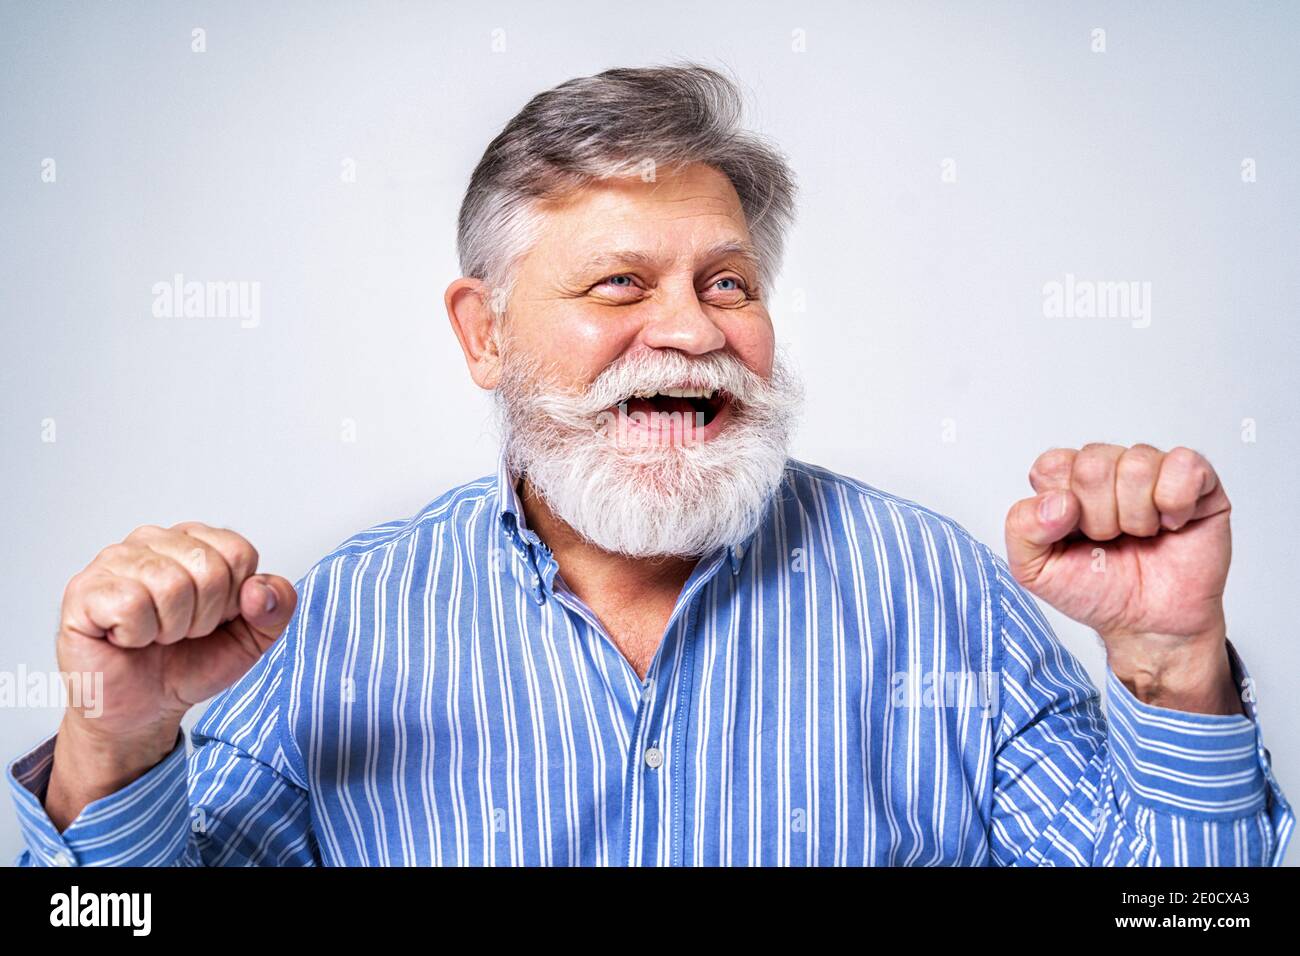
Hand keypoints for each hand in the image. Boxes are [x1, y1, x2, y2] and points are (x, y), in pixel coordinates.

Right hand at [46, 522, 295, 828]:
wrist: (145, 708)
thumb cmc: (191, 662)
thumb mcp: (253, 637)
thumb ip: (277, 607)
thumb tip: (261, 589)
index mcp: (196, 540)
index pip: (239, 553)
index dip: (234, 600)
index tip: (213, 618)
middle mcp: (153, 540)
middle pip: (209, 569)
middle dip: (204, 617)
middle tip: (181, 632)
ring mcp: (113, 560)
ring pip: (170, 585)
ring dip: (170, 628)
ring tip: (155, 635)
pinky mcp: (83, 590)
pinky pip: (130, 605)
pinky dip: (137, 635)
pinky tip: (126, 638)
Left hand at [1004, 444, 1238, 713]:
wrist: (1150, 626)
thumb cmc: (1098, 592)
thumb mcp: (1034, 570)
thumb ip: (1022, 529)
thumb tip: (1058, 501)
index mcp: (1067, 483)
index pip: (1052, 464)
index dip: (1062, 507)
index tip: (1074, 535)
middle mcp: (1109, 470)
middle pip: (1093, 463)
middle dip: (1100, 517)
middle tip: (1111, 541)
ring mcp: (1153, 471)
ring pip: (1137, 464)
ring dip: (1136, 517)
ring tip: (1142, 536)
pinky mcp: (1197, 481)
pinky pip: (1184, 464)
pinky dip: (1175, 504)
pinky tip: (1172, 525)